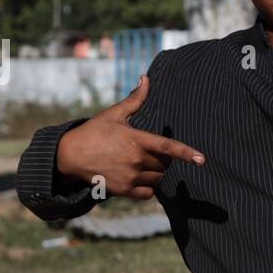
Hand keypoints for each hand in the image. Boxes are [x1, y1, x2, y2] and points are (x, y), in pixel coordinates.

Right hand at [55, 74, 204, 199]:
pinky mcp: (124, 190)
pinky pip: (149, 193)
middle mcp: (135, 159)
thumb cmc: (94, 132)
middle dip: (161, 159)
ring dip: (155, 173)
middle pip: (164, 164)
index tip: (202, 159)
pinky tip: (139, 178)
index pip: (167, 147)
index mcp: (136, 139)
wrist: (70, 156)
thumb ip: (135, 100)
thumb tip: (146, 78)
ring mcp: (130, 176)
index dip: (186, 153)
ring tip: (140, 164)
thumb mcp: (114, 114)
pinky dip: (149, 188)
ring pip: (158, 179)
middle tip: (147, 152)